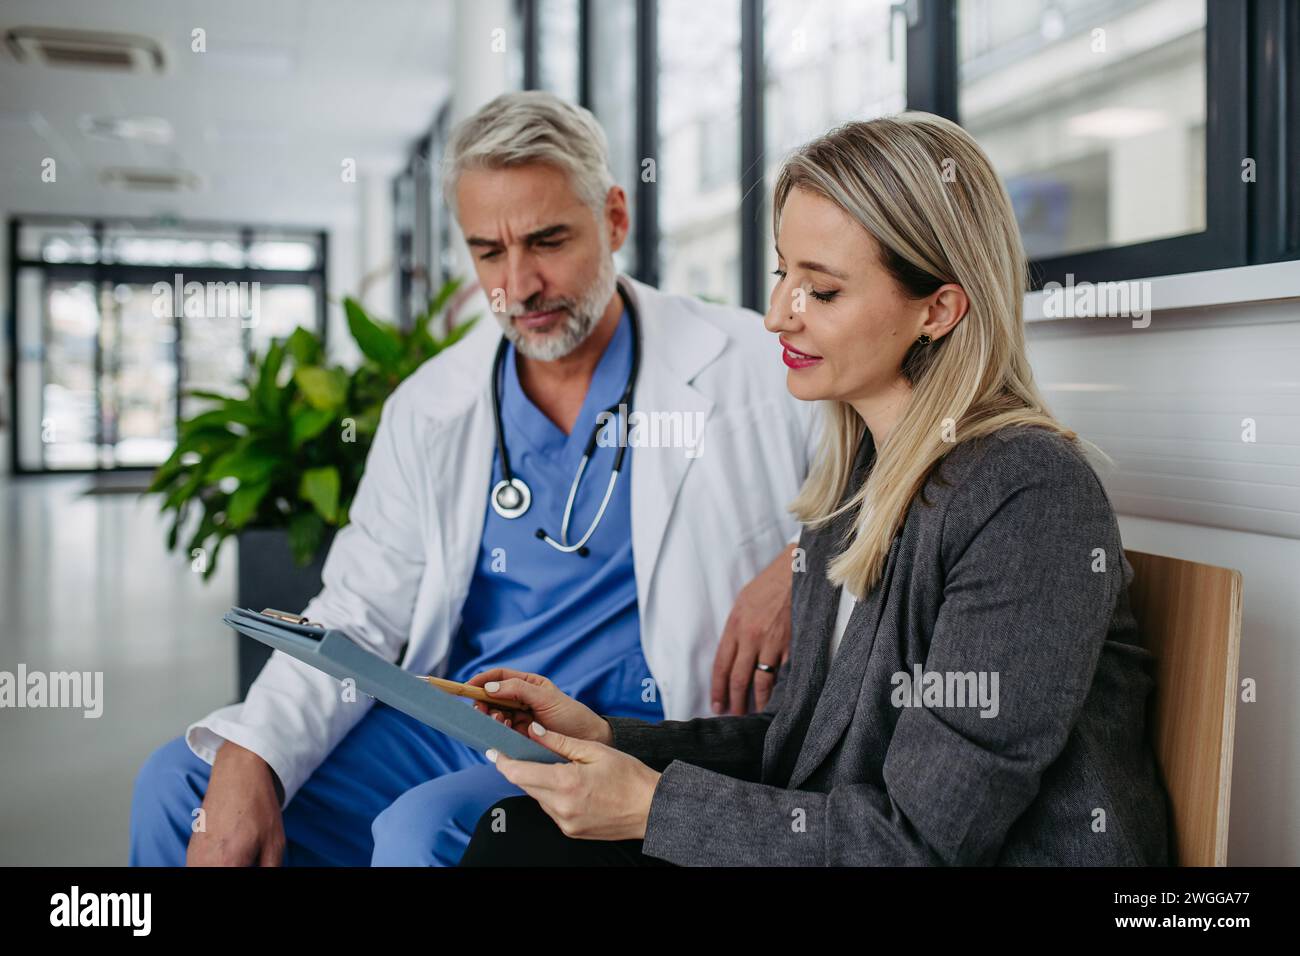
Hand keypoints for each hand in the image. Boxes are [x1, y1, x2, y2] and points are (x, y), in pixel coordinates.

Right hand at [187, 741, 285, 866]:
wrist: (237, 774)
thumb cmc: (257, 806)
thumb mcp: (275, 843)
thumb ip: (269, 869)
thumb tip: (269, 878)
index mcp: (227, 865)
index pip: (232, 882)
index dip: (249, 870)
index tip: (255, 864)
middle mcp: (203, 864)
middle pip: (218, 875)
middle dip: (237, 868)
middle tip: (250, 859)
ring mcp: (193, 857)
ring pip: (206, 872)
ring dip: (225, 867)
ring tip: (241, 856)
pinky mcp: (190, 850)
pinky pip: (199, 867)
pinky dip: (214, 864)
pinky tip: (230, 855)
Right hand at [466, 667, 612, 744]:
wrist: (587, 741)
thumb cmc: (571, 715)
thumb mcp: (546, 698)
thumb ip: (519, 690)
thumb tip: (490, 688)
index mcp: (528, 684)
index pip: (499, 676)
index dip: (482, 679)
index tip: (468, 686)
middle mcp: (521, 700)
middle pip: (493, 696)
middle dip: (483, 701)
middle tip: (480, 710)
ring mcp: (520, 718)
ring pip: (495, 714)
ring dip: (491, 717)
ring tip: (498, 721)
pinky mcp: (520, 736)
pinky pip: (502, 731)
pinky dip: (498, 730)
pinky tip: (502, 731)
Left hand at [488, 722, 660, 840]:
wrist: (651, 809)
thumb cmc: (629, 776)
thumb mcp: (594, 751)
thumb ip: (559, 741)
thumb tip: (532, 729)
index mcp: (566, 784)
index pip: (519, 773)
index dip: (503, 761)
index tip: (494, 750)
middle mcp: (561, 807)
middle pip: (525, 785)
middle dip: (521, 768)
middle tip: (522, 751)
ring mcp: (565, 822)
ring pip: (538, 797)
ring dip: (539, 781)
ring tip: (557, 767)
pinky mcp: (570, 831)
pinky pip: (551, 809)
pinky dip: (552, 795)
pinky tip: (569, 785)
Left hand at [711, 543, 793, 714]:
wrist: (795, 573)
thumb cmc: (768, 585)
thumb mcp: (742, 602)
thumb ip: (736, 628)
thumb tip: (731, 652)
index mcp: (735, 625)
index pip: (721, 664)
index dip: (718, 687)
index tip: (716, 703)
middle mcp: (751, 637)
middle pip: (739, 677)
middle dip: (734, 701)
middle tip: (733, 716)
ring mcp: (773, 642)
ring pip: (762, 681)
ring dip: (758, 701)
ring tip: (755, 714)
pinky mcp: (793, 645)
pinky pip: (784, 674)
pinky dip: (781, 689)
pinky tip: (779, 700)